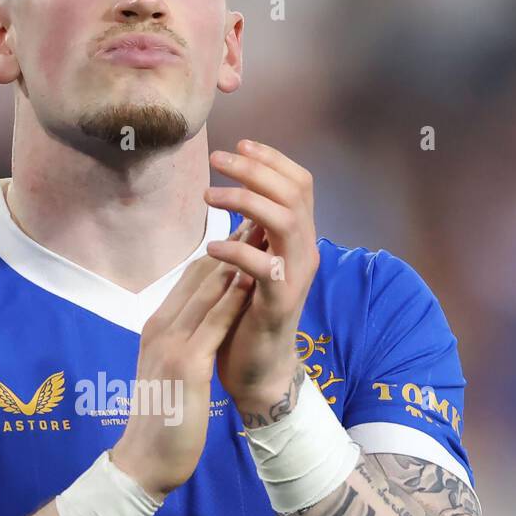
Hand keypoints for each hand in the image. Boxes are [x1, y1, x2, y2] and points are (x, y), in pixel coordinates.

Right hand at [111, 250, 251, 499]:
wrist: (143, 460)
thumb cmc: (160, 422)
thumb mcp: (166, 372)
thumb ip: (179, 344)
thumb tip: (199, 327)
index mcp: (157, 330)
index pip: (189, 281)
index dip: (220, 253)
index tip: (246, 230)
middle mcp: (161, 329)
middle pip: (199, 276)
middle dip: (232, 245)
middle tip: (261, 215)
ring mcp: (172, 345)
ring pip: (206, 291)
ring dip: (237, 260)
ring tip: (263, 233)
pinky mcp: (186, 365)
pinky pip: (213, 323)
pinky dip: (233, 297)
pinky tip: (252, 279)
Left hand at [204, 140, 319, 420]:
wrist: (258, 371)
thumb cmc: (247, 316)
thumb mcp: (252, 265)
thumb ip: (252, 234)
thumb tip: (238, 197)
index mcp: (298, 240)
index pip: (299, 183)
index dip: (272, 159)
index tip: (239, 144)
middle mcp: (305, 253)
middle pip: (294, 193)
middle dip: (254, 169)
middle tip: (217, 159)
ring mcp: (295, 277)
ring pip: (285, 221)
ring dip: (245, 201)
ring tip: (210, 197)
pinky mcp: (279, 303)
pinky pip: (264, 266)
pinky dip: (236, 251)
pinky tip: (210, 248)